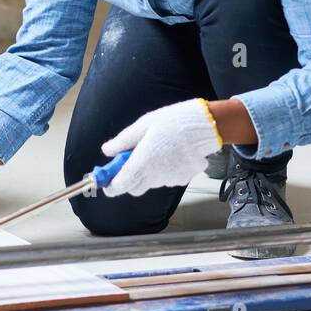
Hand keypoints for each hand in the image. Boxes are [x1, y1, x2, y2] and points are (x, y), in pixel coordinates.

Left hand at [99, 98, 221, 196]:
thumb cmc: (172, 122)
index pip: (119, 186)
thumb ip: (122, 142)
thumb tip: (107, 151)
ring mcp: (169, 180)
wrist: (203, 126)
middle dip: (129, 178)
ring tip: (156, 149)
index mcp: (141, 164)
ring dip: (147, 172)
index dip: (110, 184)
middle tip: (130, 159)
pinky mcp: (182, 179)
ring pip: (151, 182)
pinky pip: (167, 178)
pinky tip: (170, 153)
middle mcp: (154, 177)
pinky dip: (164, 170)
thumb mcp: (142, 126)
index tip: (106, 178)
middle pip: (134, 188)